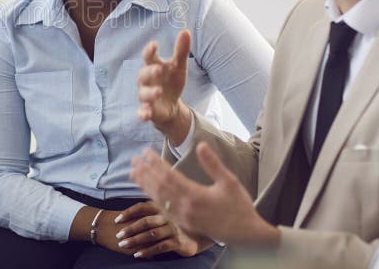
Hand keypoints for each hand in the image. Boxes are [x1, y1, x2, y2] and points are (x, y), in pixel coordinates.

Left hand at [114, 201, 210, 257]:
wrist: (200, 234)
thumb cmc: (177, 223)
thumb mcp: (165, 214)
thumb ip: (152, 212)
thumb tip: (129, 216)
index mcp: (162, 207)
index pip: (142, 207)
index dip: (129, 212)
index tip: (117, 220)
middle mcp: (167, 216)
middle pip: (145, 221)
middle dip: (130, 228)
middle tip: (118, 235)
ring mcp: (173, 228)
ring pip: (151, 234)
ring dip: (136, 240)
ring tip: (124, 245)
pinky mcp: (178, 241)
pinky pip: (160, 246)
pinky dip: (147, 250)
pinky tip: (138, 254)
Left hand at [130, 144, 279, 246]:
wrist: (245, 235)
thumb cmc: (239, 206)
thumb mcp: (229, 182)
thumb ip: (212, 163)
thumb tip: (200, 144)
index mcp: (195, 195)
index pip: (169, 175)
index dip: (155, 163)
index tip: (145, 152)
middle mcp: (185, 208)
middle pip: (159, 187)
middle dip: (144, 172)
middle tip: (133, 160)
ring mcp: (183, 218)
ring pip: (158, 199)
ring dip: (145, 185)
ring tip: (134, 173)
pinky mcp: (184, 224)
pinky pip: (164, 208)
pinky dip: (153, 198)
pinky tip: (147, 191)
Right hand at [137, 30, 191, 143]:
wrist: (170, 105)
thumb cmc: (171, 82)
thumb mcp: (179, 67)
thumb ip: (181, 50)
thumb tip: (186, 30)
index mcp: (153, 67)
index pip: (148, 57)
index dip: (149, 51)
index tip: (154, 45)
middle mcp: (146, 81)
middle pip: (143, 75)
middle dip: (150, 72)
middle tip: (158, 70)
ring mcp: (146, 96)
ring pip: (143, 94)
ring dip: (149, 93)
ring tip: (158, 91)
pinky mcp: (147, 111)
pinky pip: (141, 112)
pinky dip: (142, 113)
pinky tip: (146, 114)